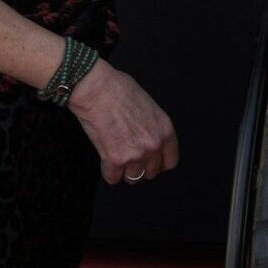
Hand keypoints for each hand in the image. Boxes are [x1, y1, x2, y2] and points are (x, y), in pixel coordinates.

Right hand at [67, 61, 178, 184]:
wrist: (97, 89)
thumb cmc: (118, 89)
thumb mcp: (149, 106)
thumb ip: (152, 127)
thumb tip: (148, 138)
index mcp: (165, 130)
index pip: (170, 161)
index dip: (159, 162)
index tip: (151, 162)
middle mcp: (153, 144)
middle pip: (151, 172)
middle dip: (140, 166)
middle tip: (129, 155)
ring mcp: (135, 154)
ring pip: (132, 178)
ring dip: (123, 170)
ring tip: (116, 154)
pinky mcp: (115, 160)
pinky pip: (113, 177)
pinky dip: (108, 171)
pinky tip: (105, 157)